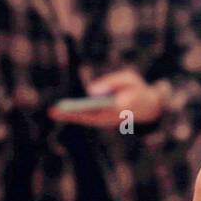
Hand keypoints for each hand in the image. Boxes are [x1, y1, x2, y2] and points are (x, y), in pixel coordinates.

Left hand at [48, 69, 165, 127]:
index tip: (77, 102)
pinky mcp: (104, 120)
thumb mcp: (129, 78)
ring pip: (87, 119)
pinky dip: (75, 115)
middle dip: (73, 113)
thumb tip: (90, 90)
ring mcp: (108, 121)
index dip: (92, 105)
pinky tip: (62, 111)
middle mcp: (113, 117)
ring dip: (70, 116)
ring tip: (53, 111)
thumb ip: (112, 81)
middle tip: (55, 110)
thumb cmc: (137, 89)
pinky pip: (88, 118)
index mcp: (124, 107)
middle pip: (90, 116)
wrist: (147, 108)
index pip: (104, 107)